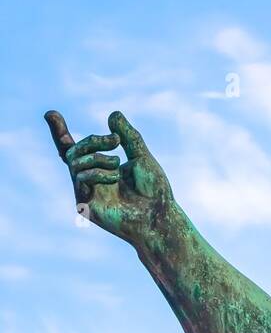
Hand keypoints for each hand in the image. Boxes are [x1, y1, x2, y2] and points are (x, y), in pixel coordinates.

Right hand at [45, 108, 172, 244]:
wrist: (158, 219)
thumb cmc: (154, 192)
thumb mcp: (141, 157)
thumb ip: (128, 136)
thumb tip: (113, 114)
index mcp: (102, 169)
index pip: (76, 149)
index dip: (60, 132)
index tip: (51, 114)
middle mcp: (91, 181)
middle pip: (74, 151)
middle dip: (92, 141)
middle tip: (115, 141)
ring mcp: (87, 194)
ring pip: (75, 162)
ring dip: (97, 157)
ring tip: (118, 164)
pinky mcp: (85, 206)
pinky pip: (80, 178)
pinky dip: (97, 173)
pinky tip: (115, 178)